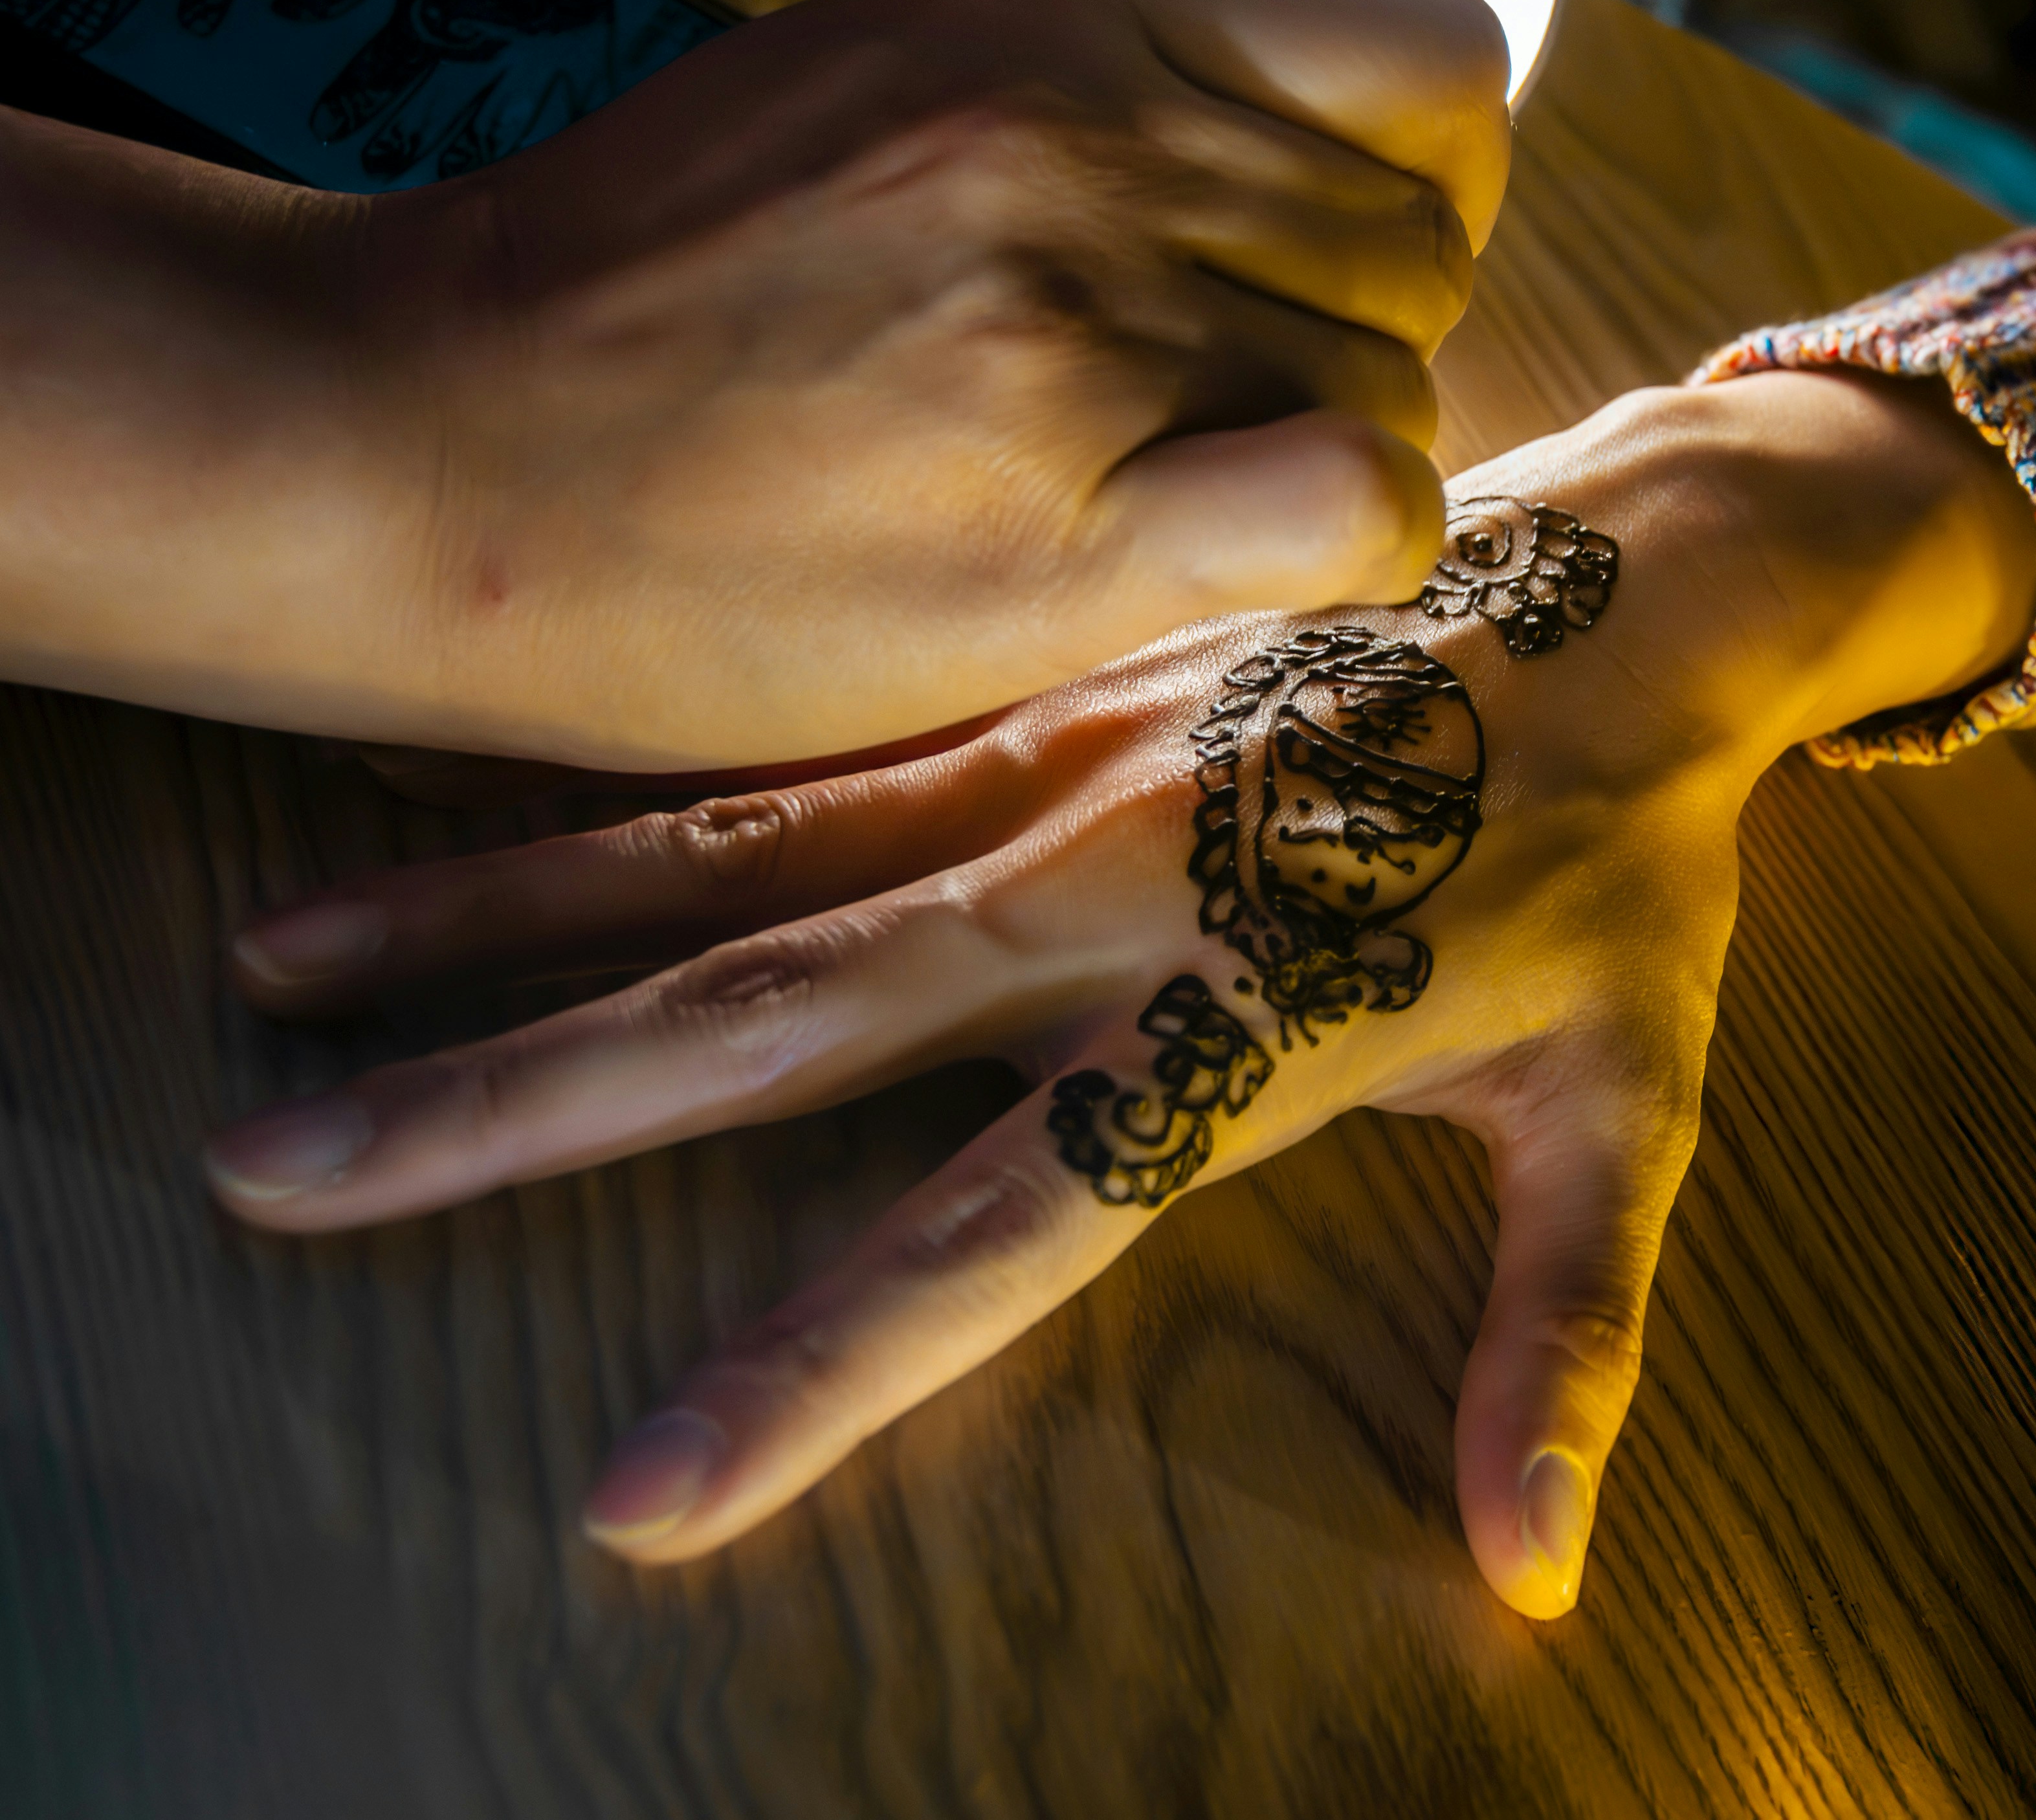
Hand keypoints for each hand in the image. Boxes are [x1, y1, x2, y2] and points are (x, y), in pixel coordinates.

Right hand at [0, 0, 1511, 768]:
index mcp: (1060, 9)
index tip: (1335, 246)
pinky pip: (1371, 503)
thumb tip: (1316, 143)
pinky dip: (1355, 546)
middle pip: (1417, 242)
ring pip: (1399, 384)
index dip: (1426, 166)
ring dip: (1323, 443)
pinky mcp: (1068, 522)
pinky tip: (1229, 562)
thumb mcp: (891, 74)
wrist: (409, 438)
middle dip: (1356, 327)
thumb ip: (1108, 83)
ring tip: (1145, 481)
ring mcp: (1083, 324)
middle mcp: (1093, 138)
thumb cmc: (651, 283)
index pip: (1426, 49)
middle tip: (1202, 399)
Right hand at [206, 373, 2035, 1614]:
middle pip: (779, 1017)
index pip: (1005, 1215)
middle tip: (290, 1179)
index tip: (642, 1484)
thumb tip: (1533, 1562)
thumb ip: (1566, 1329)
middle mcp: (1109, 881)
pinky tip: (453, 838)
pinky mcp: (1032, 687)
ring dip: (501, 936)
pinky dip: (619, 809)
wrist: (1643, 580)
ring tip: (285, 998)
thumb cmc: (1629, 859)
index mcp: (1248, 1008)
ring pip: (732, 865)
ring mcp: (1050, 764)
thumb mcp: (1634, 1096)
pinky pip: (790, 761)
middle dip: (522, 1111)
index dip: (829, 1356)